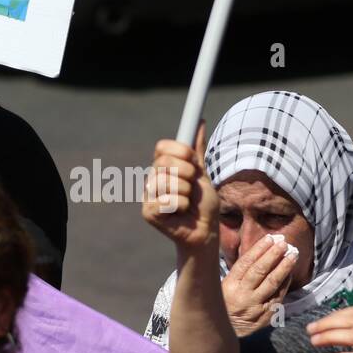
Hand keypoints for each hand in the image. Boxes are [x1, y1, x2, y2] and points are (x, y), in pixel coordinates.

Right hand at [142, 122, 218, 251]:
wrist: (205, 231)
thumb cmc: (202, 203)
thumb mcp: (202, 173)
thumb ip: (196, 150)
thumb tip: (200, 121)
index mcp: (161, 167)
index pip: (163, 147)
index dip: (181, 152)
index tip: (194, 163)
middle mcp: (151, 178)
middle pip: (166, 163)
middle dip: (188, 175)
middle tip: (192, 187)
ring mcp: (147, 195)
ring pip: (169, 183)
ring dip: (186, 194)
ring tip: (187, 203)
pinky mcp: (148, 212)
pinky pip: (169, 201)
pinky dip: (182, 207)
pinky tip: (179, 214)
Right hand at [221, 234, 298, 334]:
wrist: (231, 328)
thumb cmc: (227, 301)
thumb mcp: (226, 285)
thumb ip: (240, 270)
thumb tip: (259, 250)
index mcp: (230, 285)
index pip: (246, 263)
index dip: (259, 249)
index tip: (269, 238)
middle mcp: (243, 295)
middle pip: (260, 272)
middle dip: (273, 255)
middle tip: (284, 243)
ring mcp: (257, 305)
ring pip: (272, 283)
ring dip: (284, 267)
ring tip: (292, 254)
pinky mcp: (268, 314)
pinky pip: (279, 295)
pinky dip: (285, 282)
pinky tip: (290, 271)